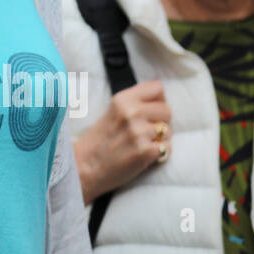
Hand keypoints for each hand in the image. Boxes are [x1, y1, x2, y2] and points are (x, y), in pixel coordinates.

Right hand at [74, 80, 171, 204]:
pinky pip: (167, 148)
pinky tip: (144, 155)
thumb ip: (134, 102)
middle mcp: (131, 112)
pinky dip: (159, 153)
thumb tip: (161, 96)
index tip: (150, 110)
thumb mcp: (112, 111)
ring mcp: (138, 132)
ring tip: (141, 144)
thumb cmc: (100, 139)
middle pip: (167, 110)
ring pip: (168, 131)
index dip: (158, 100)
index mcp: (122, 99)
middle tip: (145, 131)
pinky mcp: (145, 152)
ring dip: (160, 139)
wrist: (85, 166)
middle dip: (161, 121)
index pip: (157, 88)